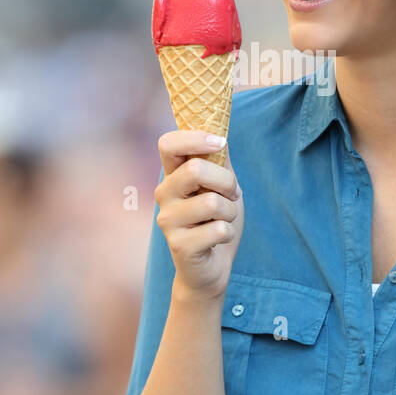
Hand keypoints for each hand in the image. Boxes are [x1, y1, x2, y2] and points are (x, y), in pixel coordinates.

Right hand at [154, 130, 242, 299]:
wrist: (212, 267)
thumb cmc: (216, 221)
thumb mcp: (221, 185)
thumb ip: (218, 159)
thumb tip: (220, 127)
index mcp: (172, 175)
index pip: (168, 143)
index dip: (195, 138)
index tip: (220, 143)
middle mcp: (163, 194)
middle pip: (196, 168)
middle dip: (227, 181)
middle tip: (232, 194)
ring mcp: (167, 220)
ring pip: (212, 202)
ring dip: (230, 212)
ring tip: (223, 220)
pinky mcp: (178, 245)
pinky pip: (219, 229)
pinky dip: (228, 233)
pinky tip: (217, 240)